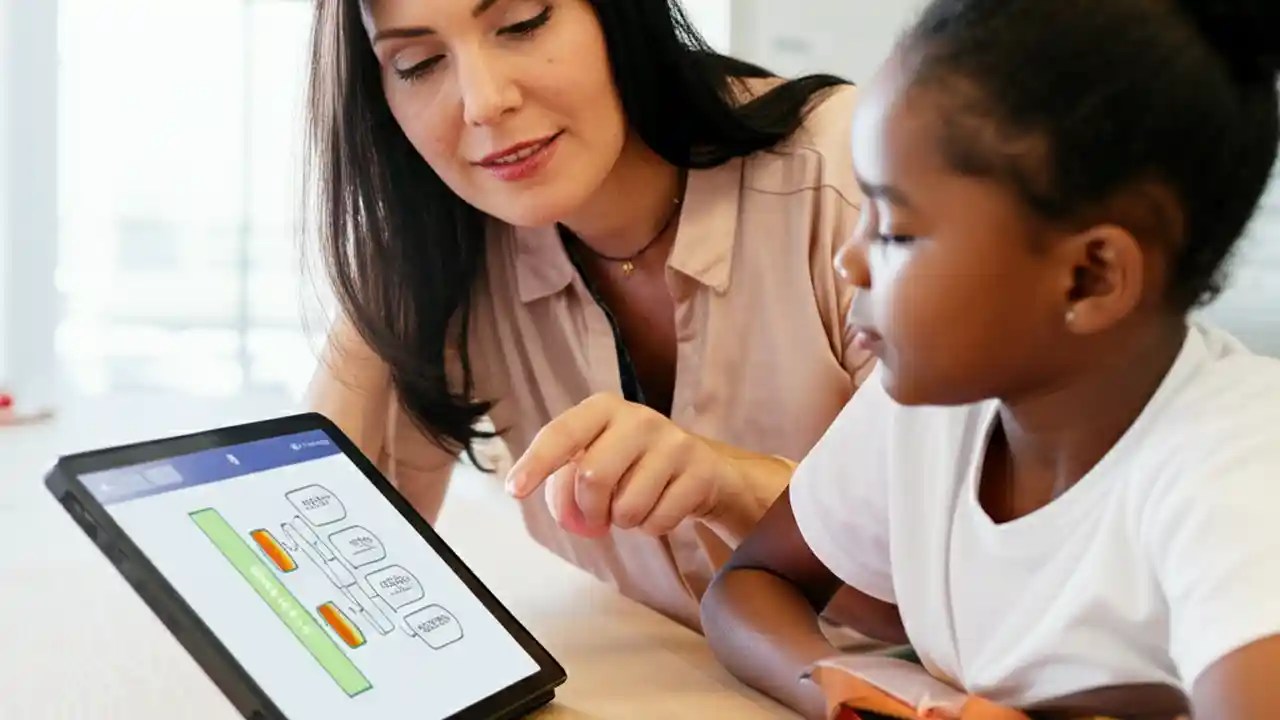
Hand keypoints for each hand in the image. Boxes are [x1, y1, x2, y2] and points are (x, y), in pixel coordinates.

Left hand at [505, 393, 738, 537]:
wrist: (702, 469)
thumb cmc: (634, 466)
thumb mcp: (598, 460)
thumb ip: (567, 482)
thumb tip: (567, 513)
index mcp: (603, 408)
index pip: (562, 433)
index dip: (536, 462)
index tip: (515, 491)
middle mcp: (639, 418)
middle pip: (593, 477)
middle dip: (588, 510)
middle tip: (594, 518)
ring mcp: (674, 442)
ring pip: (628, 507)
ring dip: (623, 522)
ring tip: (633, 506)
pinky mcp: (699, 471)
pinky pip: (658, 522)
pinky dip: (651, 528)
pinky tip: (661, 507)